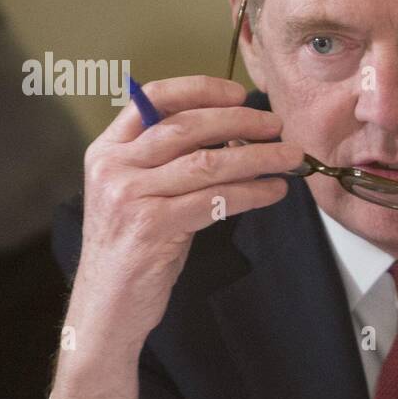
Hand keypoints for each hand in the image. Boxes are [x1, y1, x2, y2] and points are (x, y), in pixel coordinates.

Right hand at [50, 76, 303, 398]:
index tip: (240, 93)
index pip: (154, 99)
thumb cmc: (133, 249)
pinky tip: (274, 192)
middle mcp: (113, 167)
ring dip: (258, 157)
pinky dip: (252, 193)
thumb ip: (170, 161)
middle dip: (241, 122)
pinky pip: (215, 200)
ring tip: (291, 158)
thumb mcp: (139, 194)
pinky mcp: (152, 227)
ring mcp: (130, 196)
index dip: (201, 90)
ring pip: (208, 162)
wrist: (107, 308)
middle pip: (188, 126)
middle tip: (278, 125)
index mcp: (107, 150)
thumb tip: (235, 134)